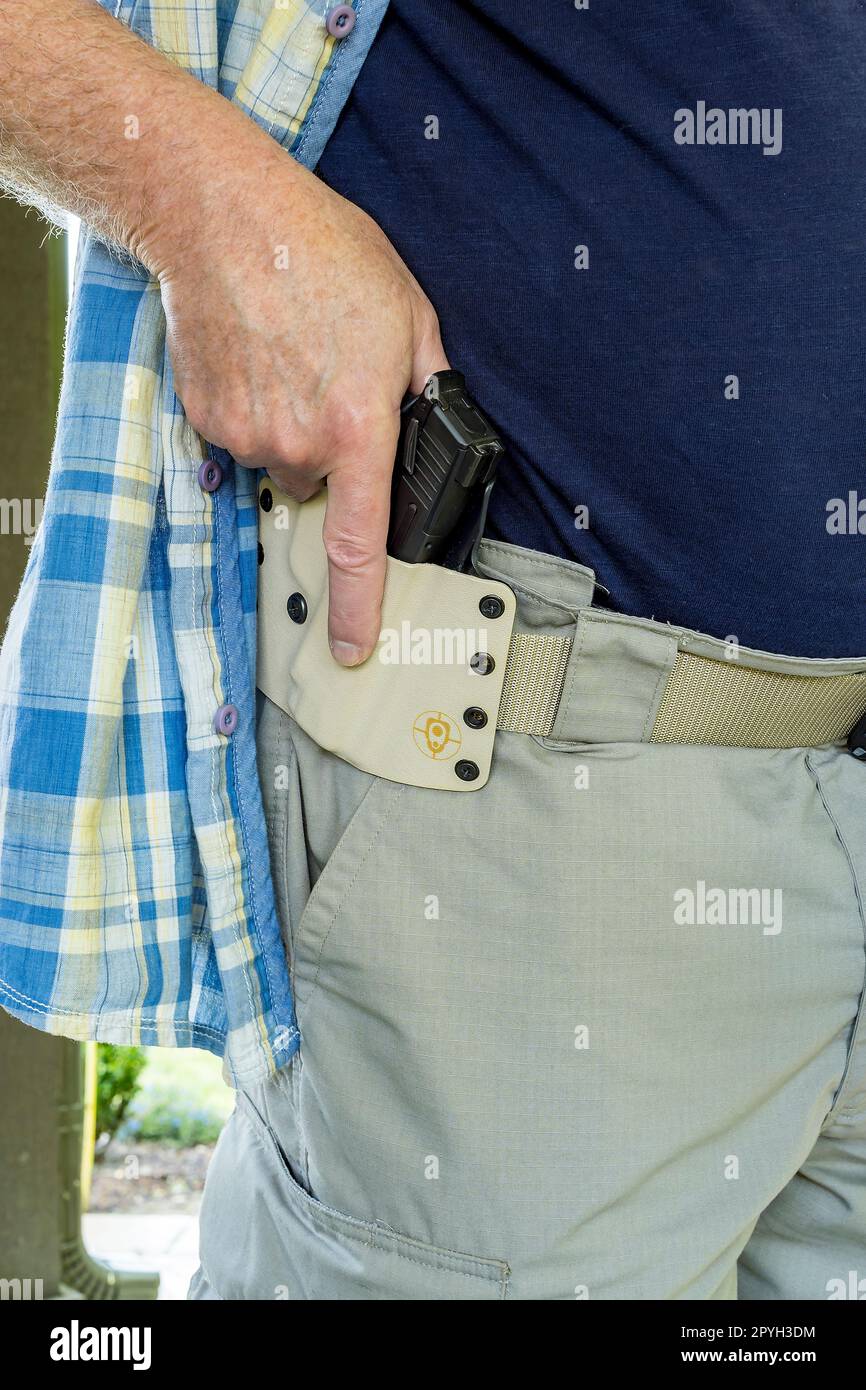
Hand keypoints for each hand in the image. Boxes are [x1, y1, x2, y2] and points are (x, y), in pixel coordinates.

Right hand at [152, 137, 447, 664]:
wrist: (223, 215)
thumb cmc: (324, 252)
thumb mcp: (408, 313)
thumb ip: (428, 382)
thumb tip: (440, 422)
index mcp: (357, 426)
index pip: (360, 543)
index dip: (359, 606)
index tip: (351, 647)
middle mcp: (298, 443)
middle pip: (321, 487)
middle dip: (333, 453)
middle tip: (330, 381)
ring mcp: (245, 433)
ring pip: (279, 460)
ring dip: (290, 428)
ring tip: (291, 356)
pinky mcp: (206, 416)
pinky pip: (239, 437)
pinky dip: (252, 409)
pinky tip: (258, 356)